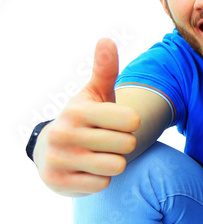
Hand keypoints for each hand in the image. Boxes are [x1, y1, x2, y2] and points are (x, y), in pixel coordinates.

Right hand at [33, 39, 139, 196]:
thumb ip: (105, 70)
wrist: (51, 152)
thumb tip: (106, 39)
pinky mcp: (59, 182)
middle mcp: (64, 134)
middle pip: (127, 144)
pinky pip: (103, 184)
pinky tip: (86, 170)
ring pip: (117, 166)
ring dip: (114, 163)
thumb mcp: (95, 94)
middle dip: (123, 144)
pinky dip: (100, 179)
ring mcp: (59, 159)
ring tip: (97, 155)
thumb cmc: (85, 119)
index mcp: (77, 110)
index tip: (116, 122)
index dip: (130, 124)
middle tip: (105, 141)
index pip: (132, 121)